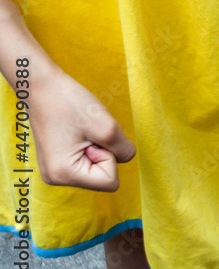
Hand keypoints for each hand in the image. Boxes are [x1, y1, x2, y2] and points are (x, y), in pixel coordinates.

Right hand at [30, 70, 135, 191]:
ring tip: (81, 130)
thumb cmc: (70, 103)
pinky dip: (90, 145)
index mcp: (64, 175)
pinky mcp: (57, 161)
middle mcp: (56, 179)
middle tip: (87, 132)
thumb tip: (126, 157)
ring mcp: (55, 171)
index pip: (110, 182)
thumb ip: (123, 148)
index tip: (94, 138)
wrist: (42, 86)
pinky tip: (77, 132)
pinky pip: (87, 160)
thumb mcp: (106, 126)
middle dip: (104, 152)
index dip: (110, 157)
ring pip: (96, 168)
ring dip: (98, 147)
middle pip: (103, 176)